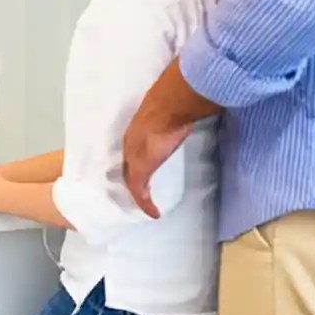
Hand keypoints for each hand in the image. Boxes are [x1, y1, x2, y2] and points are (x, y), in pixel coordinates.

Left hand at [123, 60, 214, 217]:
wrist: (169, 105)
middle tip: (141, 194)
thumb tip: (186, 111)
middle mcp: (130, 144)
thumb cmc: (173, 101)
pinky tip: (153, 213)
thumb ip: (171, 115)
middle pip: (127, 167)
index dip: (134, 162)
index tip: (142, 170)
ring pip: (132, 180)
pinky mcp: (141, 167)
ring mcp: (133, 155)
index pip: (131, 152)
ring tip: (146, 205)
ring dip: (139, 194)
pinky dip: (145, 203)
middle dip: (133, 181)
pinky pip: (139, 191)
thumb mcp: (168, 110)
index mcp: (136, 131)